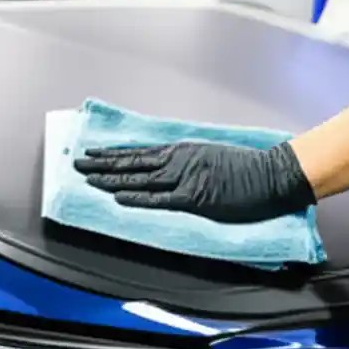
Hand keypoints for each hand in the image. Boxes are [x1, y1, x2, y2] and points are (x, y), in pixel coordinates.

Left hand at [73, 142, 316, 222]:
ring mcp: (184, 177)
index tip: (93, 153)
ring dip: (112, 179)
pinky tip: (118, 197)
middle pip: (132, 162)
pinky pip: (159, 198)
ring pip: (139, 179)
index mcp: (181, 150)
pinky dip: (137, 198)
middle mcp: (178, 160)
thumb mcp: (210, 156)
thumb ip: (186, 163)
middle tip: (77, 162)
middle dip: (101, 163)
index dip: (113, 155)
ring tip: (88, 178)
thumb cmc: (246, 167)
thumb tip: (167, 169)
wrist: (271, 174)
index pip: (138, 153)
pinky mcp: (194, 196)